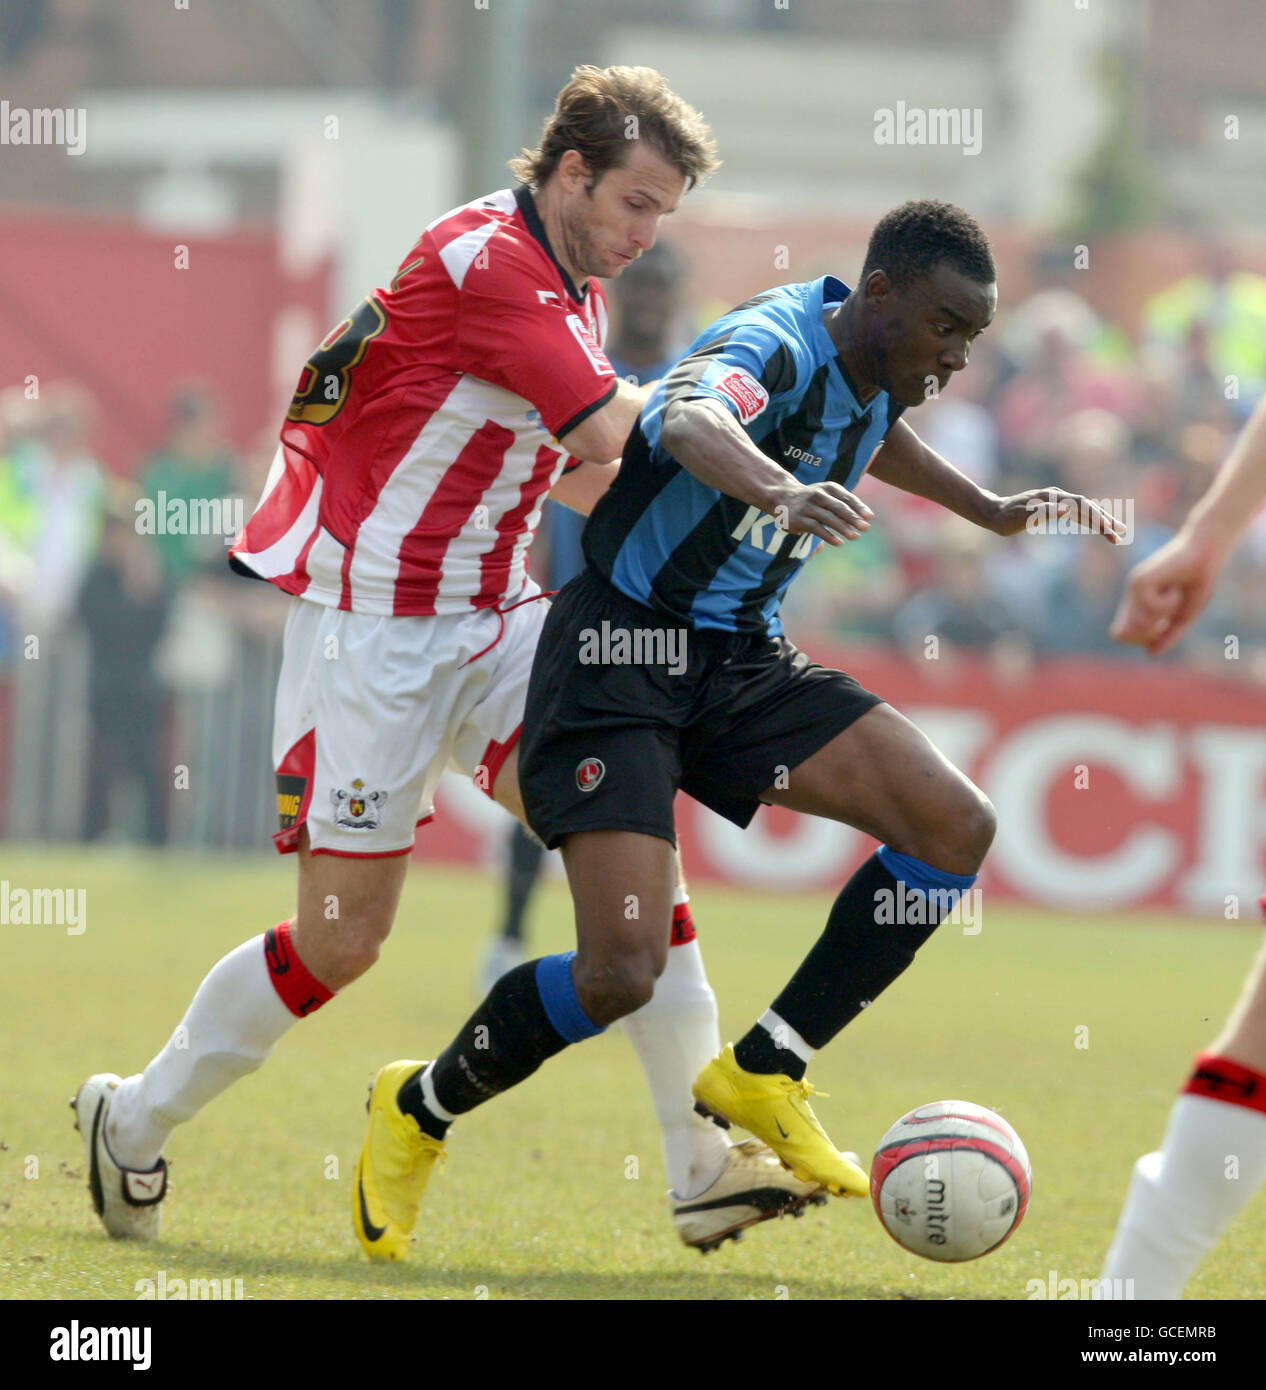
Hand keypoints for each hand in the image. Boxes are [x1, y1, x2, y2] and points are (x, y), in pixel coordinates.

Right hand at [770, 480, 872, 544]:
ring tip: (855, 537)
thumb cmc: (812, 499)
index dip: (859, 507)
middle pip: (839, 507)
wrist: (782, 496)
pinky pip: (817, 529)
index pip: (847, 497)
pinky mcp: (800, 519)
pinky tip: (839, 542)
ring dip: (843, 528)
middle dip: (853, 518)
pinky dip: (829, 536)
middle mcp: (818, 495)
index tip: (869, 517)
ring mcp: (808, 507)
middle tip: (865, 528)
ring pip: (828, 518)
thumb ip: (845, 503)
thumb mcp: (827, 494)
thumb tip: (868, 518)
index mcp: (829, 488)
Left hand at [988, 488, 1127, 543]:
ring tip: (1117, 532)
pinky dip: (1089, 520)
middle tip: (1121, 533)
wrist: (993, 512)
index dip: (1096, 516)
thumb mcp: (1022, 517)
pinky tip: (1098, 527)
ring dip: (1101, 520)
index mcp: (1053, 498)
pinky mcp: (1054, 507)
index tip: (1107, 528)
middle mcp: (1058, 497)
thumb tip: (1068, 509)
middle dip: (1105, 520)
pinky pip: (1077, 513)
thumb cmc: (1006, 517)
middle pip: (1088, 507)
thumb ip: (1045, 512)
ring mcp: (1057, 501)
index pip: (1081, 506)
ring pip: (1085, 510)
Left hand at [1110, 530, 1224, 655]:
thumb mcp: (1183, 616)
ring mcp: (1133, 589)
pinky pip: (1152, 608)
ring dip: (1162, 618)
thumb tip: (1150, 653)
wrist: (1205, 555)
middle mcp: (1131, 597)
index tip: (1162, 629)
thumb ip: (1168, 635)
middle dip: (1147, 635)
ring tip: (1175, 598)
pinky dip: (1169, 604)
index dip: (1139, 640)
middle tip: (1167, 620)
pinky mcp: (1140, 581)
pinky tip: (1176, 588)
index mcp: (1137, 605)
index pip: (1121, 634)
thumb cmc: (1196, 583)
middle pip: (1121, 635)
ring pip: (1137, 624)